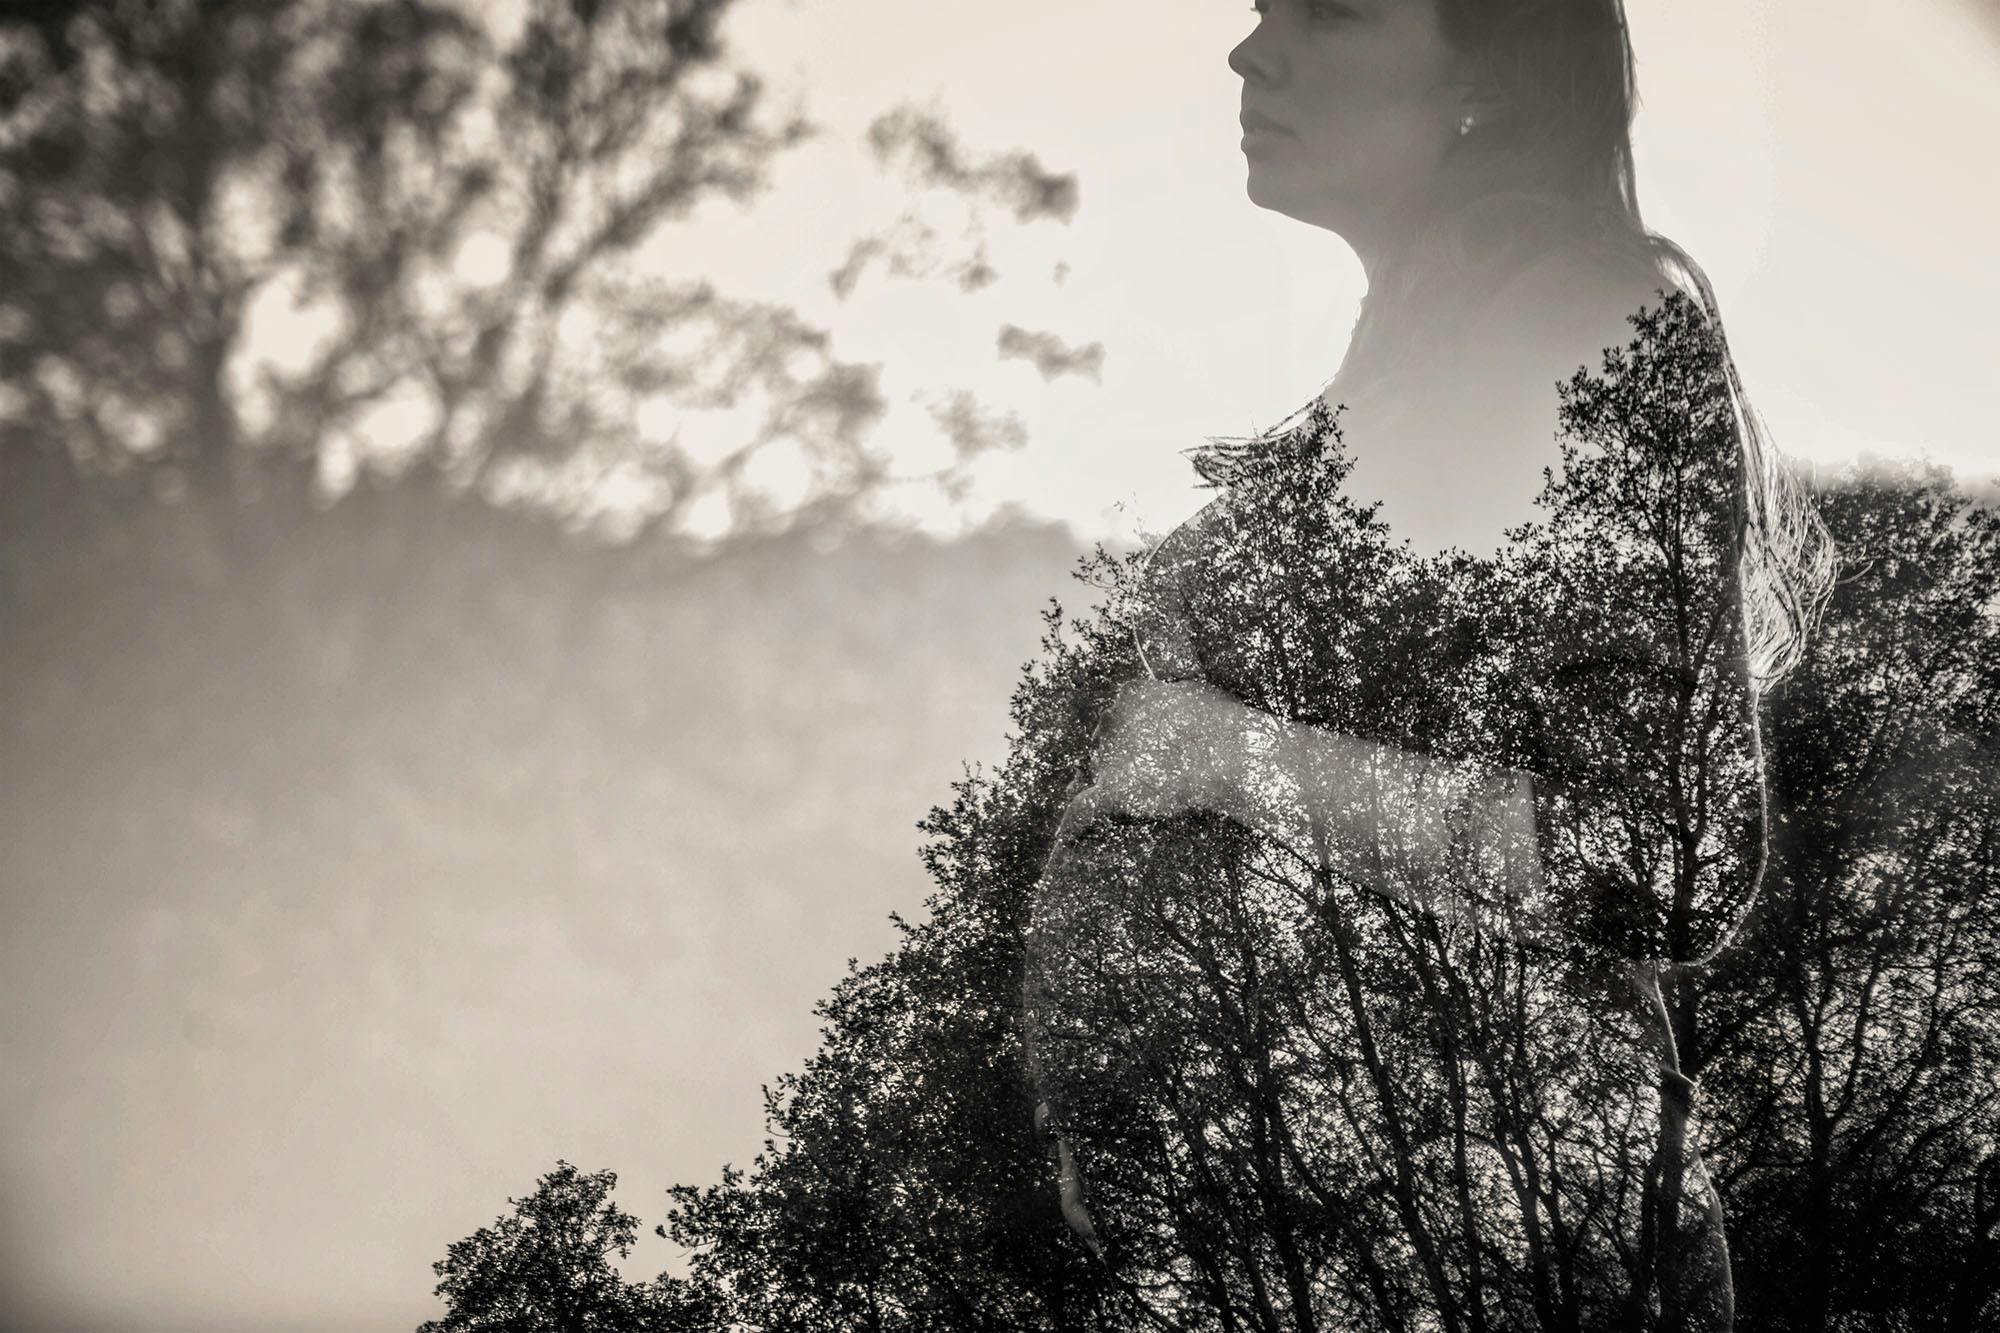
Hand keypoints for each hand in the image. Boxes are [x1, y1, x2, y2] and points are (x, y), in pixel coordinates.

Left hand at [1062, 679, 1253, 834]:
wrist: (1230, 755)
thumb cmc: (1224, 724)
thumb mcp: (1196, 693)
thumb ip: (1174, 695)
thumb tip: (1172, 697)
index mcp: (1131, 694)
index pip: (1119, 715)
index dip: (1131, 734)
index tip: (1148, 747)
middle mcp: (1112, 720)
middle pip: (1104, 743)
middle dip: (1119, 758)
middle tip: (1148, 775)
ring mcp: (1109, 755)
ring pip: (1097, 772)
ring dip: (1108, 783)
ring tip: (1133, 799)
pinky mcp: (1112, 789)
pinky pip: (1083, 808)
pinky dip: (1075, 823)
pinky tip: (1067, 836)